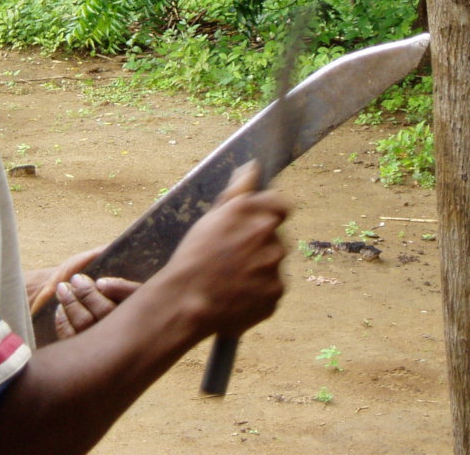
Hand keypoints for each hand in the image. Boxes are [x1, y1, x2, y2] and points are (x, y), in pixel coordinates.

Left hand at [26, 247, 139, 339]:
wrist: (44, 291)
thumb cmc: (72, 273)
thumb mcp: (86, 260)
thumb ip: (100, 253)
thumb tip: (110, 247)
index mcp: (125, 297)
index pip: (134, 295)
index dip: (120, 289)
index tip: (100, 282)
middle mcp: (116, 320)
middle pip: (108, 312)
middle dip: (89, 296)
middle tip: (76, 280)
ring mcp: (98, 337)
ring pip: (88, 324)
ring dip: (73, 305)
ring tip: (62, 289)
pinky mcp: (79, 348)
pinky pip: (73, 337)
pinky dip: (63, 321)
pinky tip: (59, 310)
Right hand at [161, 161, 289, 339]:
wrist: (187, 301)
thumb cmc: (194, 257)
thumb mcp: (211, 216)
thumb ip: (238, 190)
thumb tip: (253, 167)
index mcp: (255, 213)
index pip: (282, 203)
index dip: (269, 210)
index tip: (253, 221)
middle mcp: (271, 238)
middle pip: (276, 235)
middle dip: (260, 241)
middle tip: (232, 254)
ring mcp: (276, 268)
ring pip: (273, 262)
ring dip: (258, 266)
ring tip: (230, 277)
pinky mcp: (276, 294)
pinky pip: (271, 288)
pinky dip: (258, 290)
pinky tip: (235, 293)